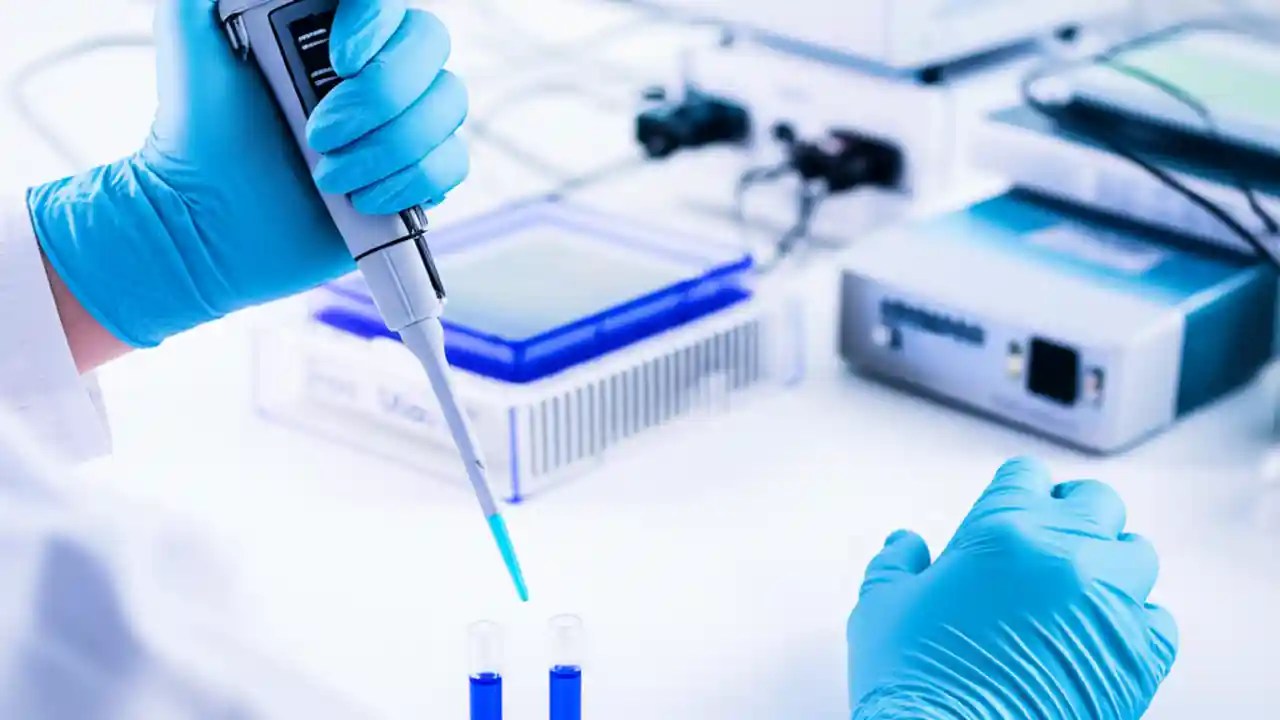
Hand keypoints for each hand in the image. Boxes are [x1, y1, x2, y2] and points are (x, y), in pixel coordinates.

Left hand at [28, 0, 467, 348]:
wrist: (209, 218)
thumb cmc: (197, 126)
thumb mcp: (190, 32)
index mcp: (330, 20)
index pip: (390, 1)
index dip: (377, 23)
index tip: (339, 60)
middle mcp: (376, 64)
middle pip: (431, 45)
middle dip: (379, 97)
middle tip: (317, 134)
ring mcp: (402, 119)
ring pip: (447, 105)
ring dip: (389, 149)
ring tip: (329, 178)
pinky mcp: (417, 174)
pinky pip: (452, 163)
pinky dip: (410, 183)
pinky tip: (363, 199)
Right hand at [848, 458, 1177, 719]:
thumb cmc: (915, 683)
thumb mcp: (881, 609)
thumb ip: (896, 565)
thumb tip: (905, 545)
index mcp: (1001, 531)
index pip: (1027, 476)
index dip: (1017, 487)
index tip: (1015, 499)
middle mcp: (1065, 557)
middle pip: (1096, 502)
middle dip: (1073, 511)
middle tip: (1054, 530)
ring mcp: (1109, 606)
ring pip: (1138, 553)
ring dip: (1112, 559)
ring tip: (1084, 579)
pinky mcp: (1139, 658)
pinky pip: (1160, 620)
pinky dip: (1137, 619)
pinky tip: (1105, 629)